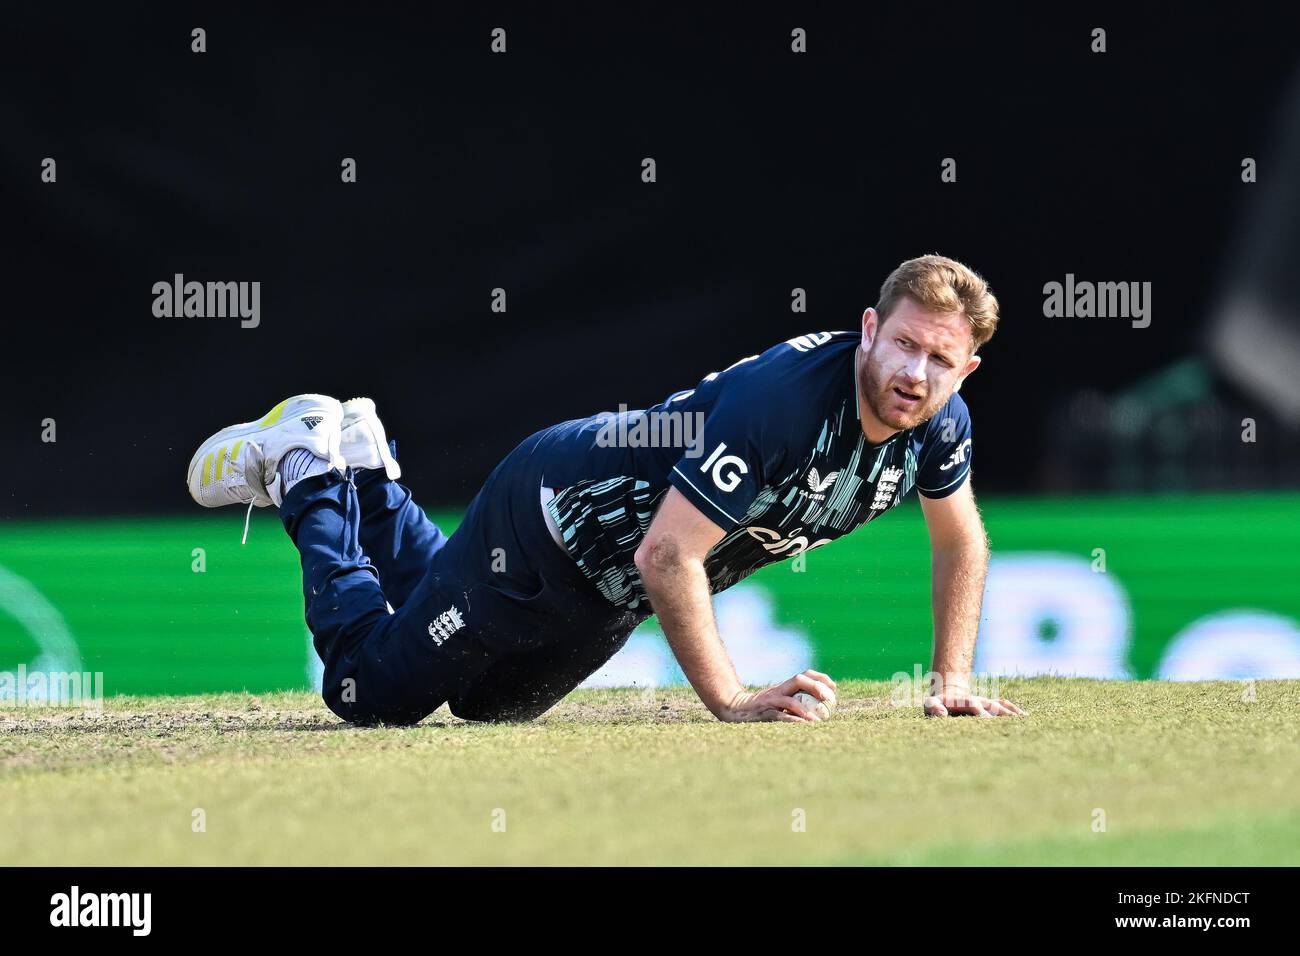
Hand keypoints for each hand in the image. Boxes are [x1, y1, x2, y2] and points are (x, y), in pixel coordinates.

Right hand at [718, 670, 837, 722]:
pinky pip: (781, 717)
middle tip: (829, 698)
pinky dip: (793, 722)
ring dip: (806, 709)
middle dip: (816, 686)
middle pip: (798, 680)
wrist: (735, 710)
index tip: (834, 687)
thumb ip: (795, 700)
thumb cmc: (762, 709)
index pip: (804, 675)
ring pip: (791, 700)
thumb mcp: (779, 701)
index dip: (820, 678)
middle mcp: (778, 690)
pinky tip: (803, 728)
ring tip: (818, 720)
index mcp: (784, 686)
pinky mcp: (765, 713)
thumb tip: (820, 706)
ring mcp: (771, 701)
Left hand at [924, 690, 1024, 717]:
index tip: (987, 721)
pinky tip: (1025, 717)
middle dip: (1001, 714)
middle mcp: (978, 700)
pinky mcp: (990, 706)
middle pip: (992, 705)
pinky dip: (1014, 710)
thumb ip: (933, 707)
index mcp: (963, 700)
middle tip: (1013, 724)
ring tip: (1025, 720)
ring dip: (1012, 712)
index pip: (973, 704)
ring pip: (1001, 706)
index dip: (980, 712)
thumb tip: (942, 714)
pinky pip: (1004, 706)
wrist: (947, 694)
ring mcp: (985, 702)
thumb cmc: (936, 705)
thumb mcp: (930, 705)